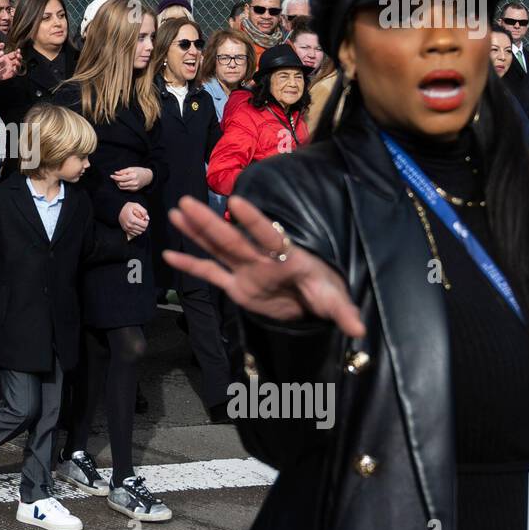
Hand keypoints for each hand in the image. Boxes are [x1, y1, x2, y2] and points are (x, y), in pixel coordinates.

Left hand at [0, 50, 22, 80]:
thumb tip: (2, 43)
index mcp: (7, 57)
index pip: (14, 54)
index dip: (17, 52)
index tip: (18, 50)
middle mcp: (9, 63)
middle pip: (18, 60)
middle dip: (19, 57)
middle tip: (18, 55)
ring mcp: (10, 69)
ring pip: (17, 66)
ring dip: (19, 64)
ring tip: (17, 61)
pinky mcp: (8, 75)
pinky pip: (14, 73)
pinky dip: (16, 71)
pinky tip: (14, 68)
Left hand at [112, 166, 152, 191]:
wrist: (148, 177)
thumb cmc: (139, 171)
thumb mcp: (131, 168)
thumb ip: (123, 171)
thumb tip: (115, 173)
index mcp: (133, 176)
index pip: (122, 178)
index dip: (115, 177)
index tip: (111, 176)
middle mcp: (134, 183)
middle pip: (121, 184)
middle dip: (116, 181)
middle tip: (115, 177)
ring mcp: (134, 188)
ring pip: (122, 187)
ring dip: (118, 184)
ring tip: (118, 179)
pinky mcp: (134, 190)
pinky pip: (125, 189)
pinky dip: (122, 186)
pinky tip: (122, 182)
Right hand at [118, 202, 149, 237]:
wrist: (118, 210)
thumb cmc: (128, 207)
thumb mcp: (136, 205)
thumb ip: (143, 211)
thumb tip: (147, 218)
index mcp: (132, 220)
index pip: (144, 225)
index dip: (146, 221)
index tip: (144, 218)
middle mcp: (129, 226)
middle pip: (142, 229)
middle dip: (144, 225)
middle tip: (142, 220)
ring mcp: (127, 229)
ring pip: (139, 232)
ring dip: (141, 228)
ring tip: (139, 223)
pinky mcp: (126, 230)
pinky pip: (135, 234)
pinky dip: (137, 230)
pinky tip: (136, 225)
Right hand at [163, 194, 365, 338]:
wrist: (313, 303)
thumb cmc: (324, 292)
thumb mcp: (334, 298)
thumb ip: (342, 311)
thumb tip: (358, 329)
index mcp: (285, 256)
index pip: (268, 236)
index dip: (253, 221)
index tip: (235, 203)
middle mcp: (260, 259)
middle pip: (231, 238)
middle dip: (209, 221)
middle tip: (187, 201)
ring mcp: (245, 271)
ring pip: (217, 249)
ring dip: (196, 232)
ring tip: (176, 213)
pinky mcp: (237, 287)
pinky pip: (211, 274)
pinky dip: (191, 267)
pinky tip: (170, 255)